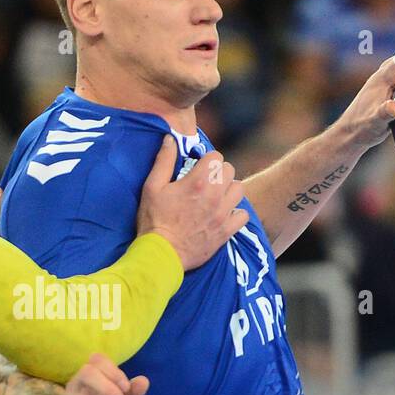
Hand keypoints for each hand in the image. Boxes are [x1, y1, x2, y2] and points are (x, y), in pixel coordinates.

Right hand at [137, 136, 246, 269]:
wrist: (161, 255)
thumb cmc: (153, 220)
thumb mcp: (151, 187)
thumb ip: (164, 161)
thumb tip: (170, 139)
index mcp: (198, 181)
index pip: (216, 156)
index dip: (207, 160)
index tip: (198, 168)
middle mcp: (214, 196)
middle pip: (230, 170)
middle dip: (219, 172)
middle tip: (206, 182)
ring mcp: (222, 214)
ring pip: (239, 190)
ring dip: (229, 190)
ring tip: (216, 196)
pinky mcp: (226, 231)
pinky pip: (243, 215)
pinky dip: (235, 213)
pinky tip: (223, 214)